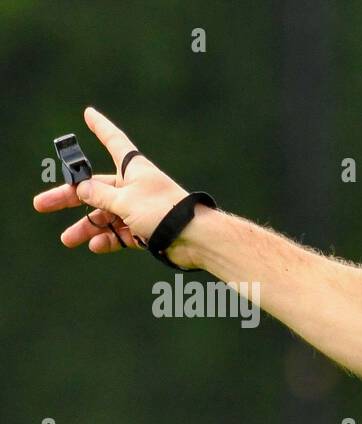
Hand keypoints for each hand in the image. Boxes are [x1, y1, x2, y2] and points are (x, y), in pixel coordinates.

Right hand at [33, 106, 189, 258]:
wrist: (195, 238)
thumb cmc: (163, 211)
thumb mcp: (124, 201)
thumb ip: (99, 196)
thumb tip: (80, 189)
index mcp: (133, 169)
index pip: (113, 141)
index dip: (100, 127)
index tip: (89, 113)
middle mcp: (135, 186)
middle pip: (96, 188)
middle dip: (69, 197)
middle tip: (41, 204)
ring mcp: (139, 209)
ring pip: (105, 215)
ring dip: (87, 227)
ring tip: (68, 239)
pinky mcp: (145, 230)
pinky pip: (120, 233)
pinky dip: (108, 239)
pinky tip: (96, 246)